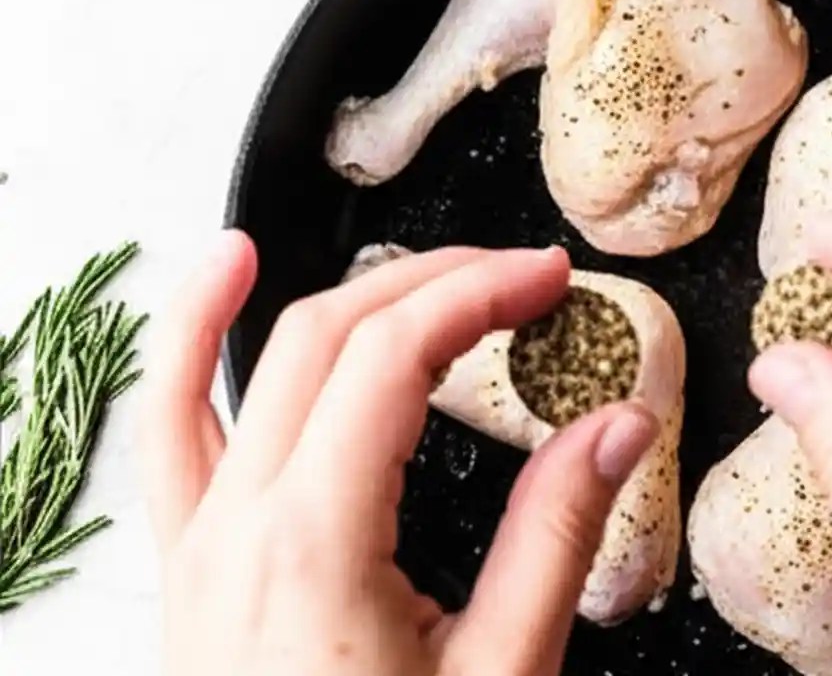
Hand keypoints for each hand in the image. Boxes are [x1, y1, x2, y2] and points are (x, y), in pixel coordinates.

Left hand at [136, 232, 656, 675]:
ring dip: (322, 284)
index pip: (392, 354)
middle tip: (517, 277)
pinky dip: (188, 338)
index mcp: (315, 542)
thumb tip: (615, 429)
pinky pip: (170, 424)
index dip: (477, 292)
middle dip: (430, 280)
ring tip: (394, 243)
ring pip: (244, 361)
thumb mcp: (499, 673)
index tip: (546, 280)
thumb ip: (556, 535)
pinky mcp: (190, 560)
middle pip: (325, 335)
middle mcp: (239, 522)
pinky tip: (216, 284)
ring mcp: (199, 538)